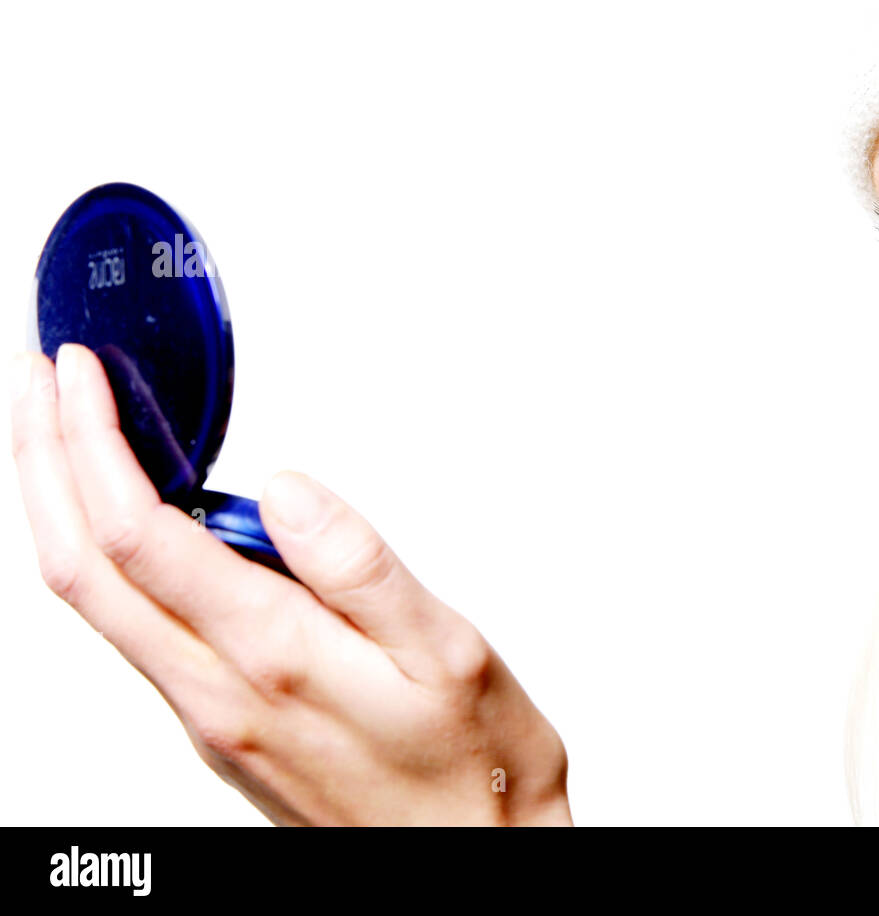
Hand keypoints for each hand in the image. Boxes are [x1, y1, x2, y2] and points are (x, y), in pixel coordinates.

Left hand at [10, 344, 571, 825]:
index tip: (82, 374)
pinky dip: (105, 558)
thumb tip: (285, 487)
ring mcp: (209, 717)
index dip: (94, 443)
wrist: (470, 863)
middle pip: (81, 570)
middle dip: (42, 462)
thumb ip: (359, 566)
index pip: (140, 535)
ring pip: (94, 606)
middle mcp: (217, 695)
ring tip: (68, 435)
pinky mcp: (220, 728)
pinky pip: (131, 632)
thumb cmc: (475, 769)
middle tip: (36, 381)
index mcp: (273, 659)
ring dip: (61, 508)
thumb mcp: (450, 652)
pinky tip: (135, 523)